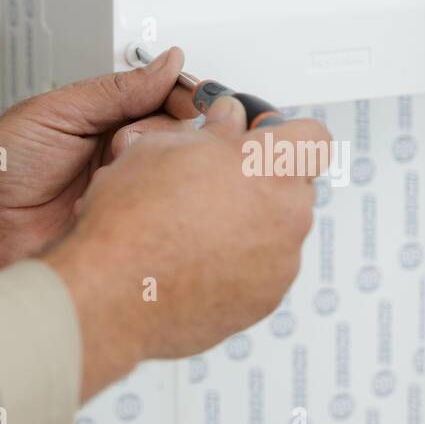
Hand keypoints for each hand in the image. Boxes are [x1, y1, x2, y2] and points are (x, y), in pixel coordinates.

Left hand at [0, 46, 197, 269]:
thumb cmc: (2, 168)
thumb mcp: (54, 112)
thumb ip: (113, 91)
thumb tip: (166, 64)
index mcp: (105, 116)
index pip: (162, 96)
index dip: (180, 95)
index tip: (191, 97)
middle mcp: (121, 151)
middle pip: (176, 132)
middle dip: (158, 132)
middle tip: (125, 144)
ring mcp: (127, 188)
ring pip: (173, 170)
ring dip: (149, 166)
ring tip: (112, 174)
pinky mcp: (130, 224)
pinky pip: (161, 212)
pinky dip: (149, 203)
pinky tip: (124, 200)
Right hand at [42, 97, 329, 401]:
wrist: (113, 292)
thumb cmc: (132, 221)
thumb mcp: (162, 146)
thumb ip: (213, 130)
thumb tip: (227, 123)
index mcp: (269, 166)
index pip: (311, 136)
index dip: (283, 133)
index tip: (260, 138)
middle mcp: (288, 215)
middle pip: (295, 185)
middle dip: (262, 179)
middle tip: (217, 179)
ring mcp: (280, 263)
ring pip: (278, 229)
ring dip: (250, 222)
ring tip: (195, 224)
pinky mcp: (264, 300)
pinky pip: (262, 269)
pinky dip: (239, 261)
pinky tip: (195, 256)